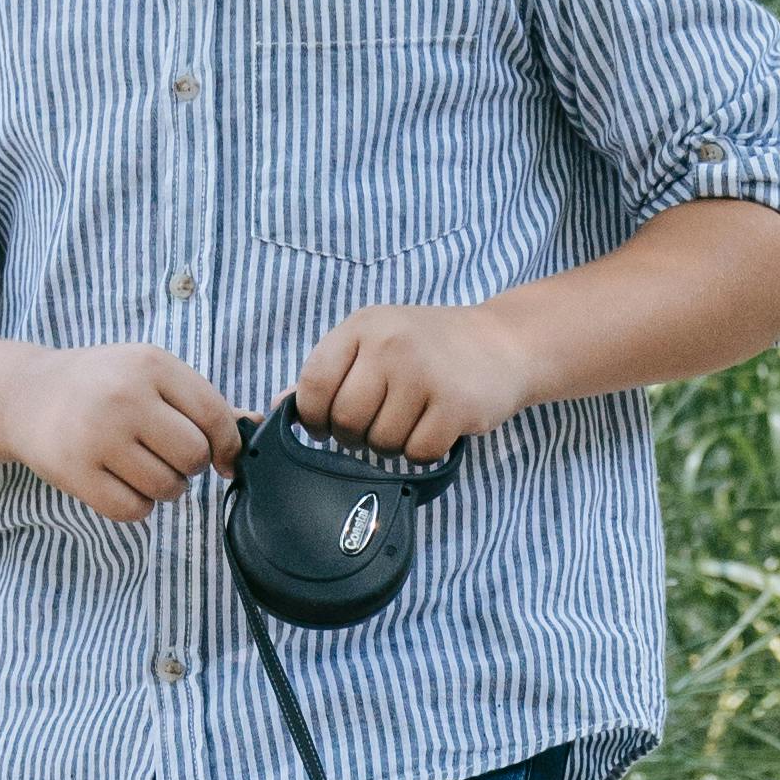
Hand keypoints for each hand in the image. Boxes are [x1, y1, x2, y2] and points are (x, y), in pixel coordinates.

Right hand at [0, 344, 240, 518]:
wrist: (26, 394)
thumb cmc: (102, 385)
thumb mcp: (150, 374)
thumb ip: (201, 401)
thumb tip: (257, 425)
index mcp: (150, 365)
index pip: (214, 415)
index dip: (227, 445)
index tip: (220, 457)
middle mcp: (124, 397)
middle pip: (193, 456)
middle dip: (191, 466)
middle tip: (169, 458)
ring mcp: (97, 436)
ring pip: (166, 488)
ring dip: (166, 488)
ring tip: (144, 469)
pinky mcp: (76, 472)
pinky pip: (133, 510)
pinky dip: (138, 506)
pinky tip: (123, 484)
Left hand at [291, 297, 542, 461]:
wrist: (503, 342)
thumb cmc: (431, 347)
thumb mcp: (376, 342)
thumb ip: (330, 373)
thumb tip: (277, 407)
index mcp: (363, 326)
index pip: (314, 384)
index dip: (314, 417)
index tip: (328, 425)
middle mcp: (391, 345)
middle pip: (345, 420)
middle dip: (355, 436)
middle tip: (379, 424)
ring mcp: (424, 374)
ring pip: (380, 443)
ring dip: (392, 445)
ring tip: (412, 420)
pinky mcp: (456, 405)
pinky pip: (417, 453)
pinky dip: (423, 452)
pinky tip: (435, 429)